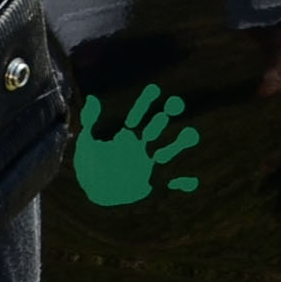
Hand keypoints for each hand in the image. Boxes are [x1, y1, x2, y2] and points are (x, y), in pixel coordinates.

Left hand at [72, 84, 203, 208]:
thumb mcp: (86, 142)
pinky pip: (171, 183)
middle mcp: (140, 149)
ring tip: (192, 133)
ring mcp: (147, 165)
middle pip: (154, 131)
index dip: (145, 103)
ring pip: (166, 152)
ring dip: (179, 144)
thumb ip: (90, 121)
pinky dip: (183, 183)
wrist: (96, 193)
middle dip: (162, 119)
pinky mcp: (152, 183)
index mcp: (125, 138)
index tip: (155, 88)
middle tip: (175, 103)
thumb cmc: (91, 166)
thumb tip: (92, 97)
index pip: (136, 117)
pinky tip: (194, 181)